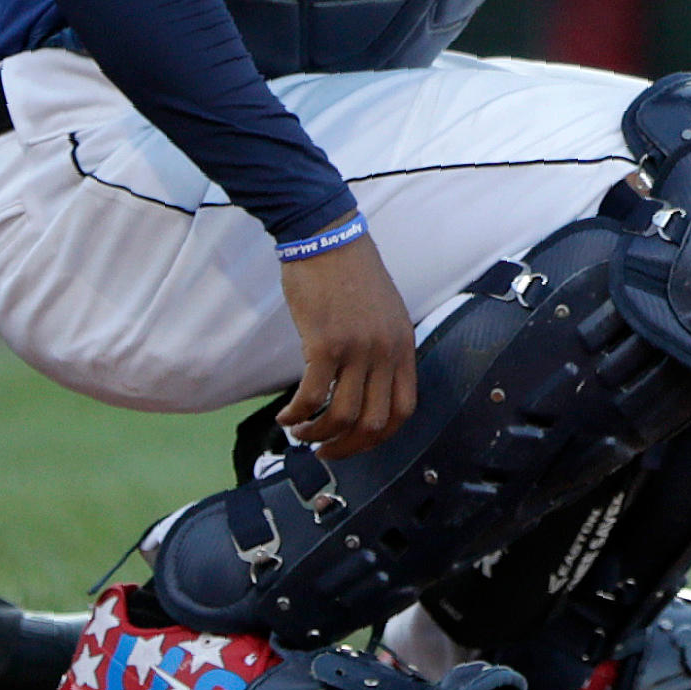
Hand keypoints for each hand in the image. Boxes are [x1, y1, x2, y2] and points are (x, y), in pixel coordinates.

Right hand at [275, 236, 417, 460]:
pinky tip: (286, 416)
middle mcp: (386, 351)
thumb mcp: (384, 313)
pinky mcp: (326, 343)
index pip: (404, 409)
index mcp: (404, 345)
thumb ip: (382, 350)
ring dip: (316, 435)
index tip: (355, 443)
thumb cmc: (351, 274)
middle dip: (347, 446)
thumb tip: (364, 389)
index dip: (379, 437)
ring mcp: (358, 348)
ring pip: (342, 416)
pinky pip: (313, 397)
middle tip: (324, 451)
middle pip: (375, 422)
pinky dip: (297, 415)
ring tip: (299, 433)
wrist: (328, 239)